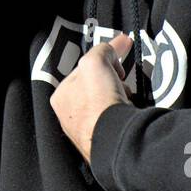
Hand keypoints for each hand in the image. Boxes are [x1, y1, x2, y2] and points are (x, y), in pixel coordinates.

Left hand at [50, 32, 133, 163]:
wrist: (116, 138)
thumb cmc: (98, 101)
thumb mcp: (95, 62)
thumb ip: (101, 50)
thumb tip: (113, 47)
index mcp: (61, 96)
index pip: (84, 69)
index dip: (103, 61)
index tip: (119, 59)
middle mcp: (69, 116)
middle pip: (96, 87)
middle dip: (113, 81)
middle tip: (122, 81)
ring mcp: (86, 132)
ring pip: (107, 104)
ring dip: (121, 97)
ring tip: (127, 99)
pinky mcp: (103, 143)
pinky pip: (116, 120)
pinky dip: (124, 114)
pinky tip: (129, 113)